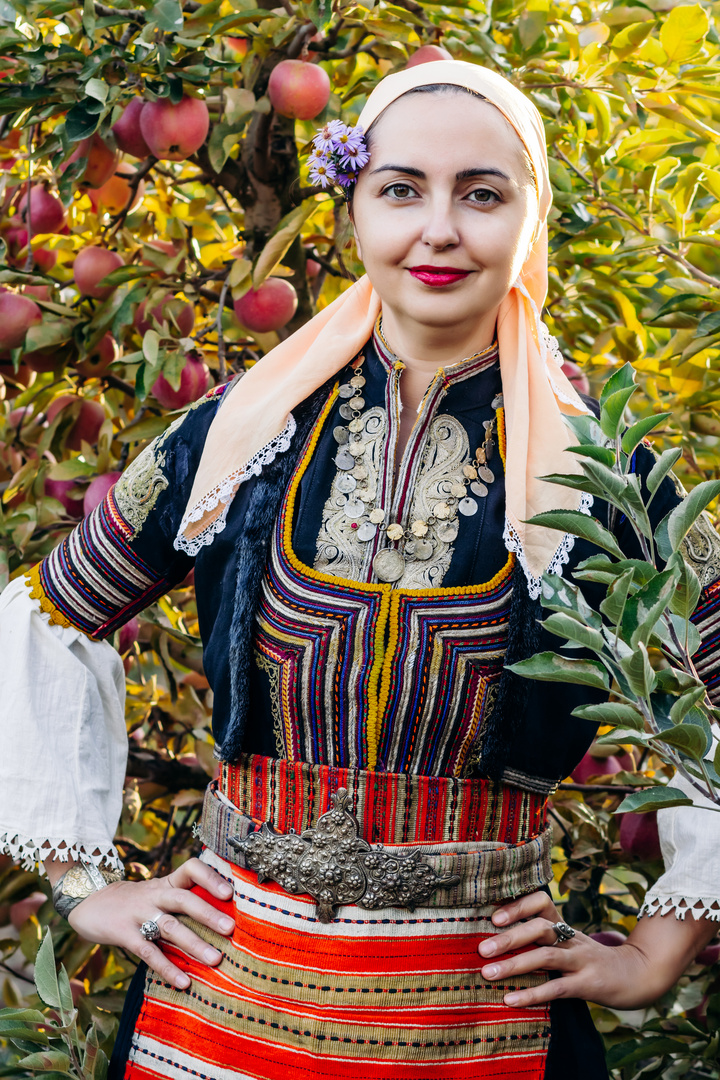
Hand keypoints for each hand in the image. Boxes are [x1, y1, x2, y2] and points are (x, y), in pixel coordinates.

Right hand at [66, 858, 234, 989]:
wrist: (88, 902)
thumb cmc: (135, 901)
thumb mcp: (157, 892)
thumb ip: (181, 899)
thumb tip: (222, 916)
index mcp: (166, 882)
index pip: (190, 868)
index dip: (210, 877)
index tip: (230, 893)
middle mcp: (154, 895)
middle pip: (183, 899)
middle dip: (208, 913)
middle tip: (230, 928)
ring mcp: (138, 914)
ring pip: (169, 927)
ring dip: (193, 943)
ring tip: (216, 959)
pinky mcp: (123, 934)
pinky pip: (148, 952)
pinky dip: (167, 968)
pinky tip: (184, 982)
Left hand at [478, 890, 656, 1009]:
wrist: (638, 976)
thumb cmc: (592, 960)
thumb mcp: (569, 943)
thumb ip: (542, 939)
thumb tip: (498, 941)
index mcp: (565, 926)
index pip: (542, 902)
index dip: (518, 906)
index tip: (494, 918)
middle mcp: (572, 939)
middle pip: (539, 928)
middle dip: (508, 938)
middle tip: (481, 950)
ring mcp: (582, 960)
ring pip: (546, 956)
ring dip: (514, 964)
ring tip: (487, 973)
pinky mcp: (589, 984)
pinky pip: (557, 988)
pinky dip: (532, 994)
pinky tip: (510, 1000)